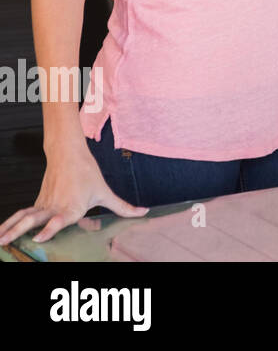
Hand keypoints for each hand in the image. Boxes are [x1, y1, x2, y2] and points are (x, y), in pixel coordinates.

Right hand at [0, 146, 146, 246]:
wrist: (68, 154)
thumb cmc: (87, 174)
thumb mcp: (106, 193)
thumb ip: (123, 207)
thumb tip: (144, 212)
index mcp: (72, 208)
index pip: (58, 220)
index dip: (49, 229)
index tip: (39, 238)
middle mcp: (54, 208)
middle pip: (33, 220)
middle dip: (19, 232)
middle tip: (5, 242)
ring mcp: (43, 205)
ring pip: (23, 217)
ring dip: (9, 228)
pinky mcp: (37, 203)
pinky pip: (21, 214)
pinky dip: (9, 223)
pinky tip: (0, 232)